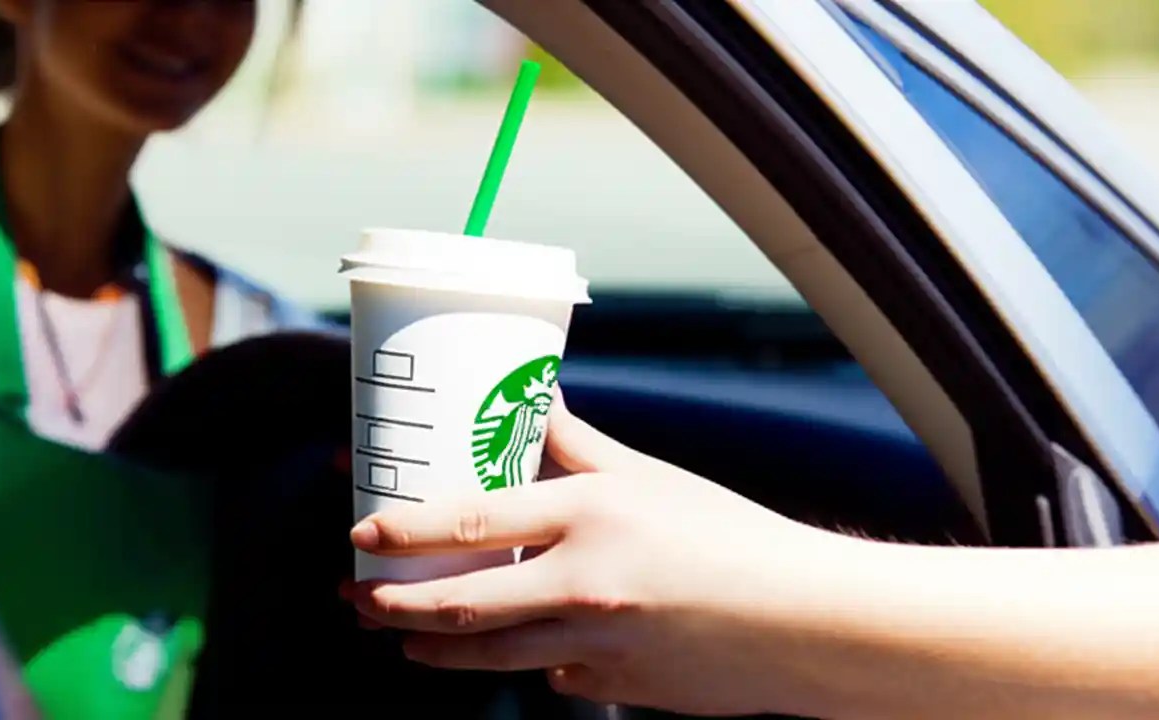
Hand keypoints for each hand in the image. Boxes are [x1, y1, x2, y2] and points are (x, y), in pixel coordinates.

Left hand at [343, 395, 829, 715]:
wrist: (802, 620)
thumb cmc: (730, 536)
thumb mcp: (648, 477)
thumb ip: (577, 445)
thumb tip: (529, 400)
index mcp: (591, 515)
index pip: (472, 523)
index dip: (405, 531)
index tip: (362, 532)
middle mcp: (584, 583)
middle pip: (462, 604)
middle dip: (392, 605)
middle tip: (356, 600)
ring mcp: (596, 645)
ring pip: (489, 655)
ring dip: (431, 646)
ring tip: (398, 637)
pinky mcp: (614, 688)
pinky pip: (552, 676)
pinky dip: (528, 663)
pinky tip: (519, 652)